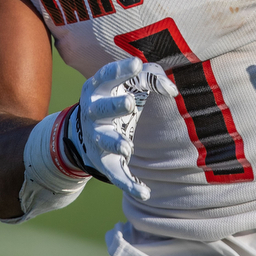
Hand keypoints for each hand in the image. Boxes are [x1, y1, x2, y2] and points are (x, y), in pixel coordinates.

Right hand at [66, 58, 177, 199]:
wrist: (84, 135)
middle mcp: (93, 114)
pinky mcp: (104, 162)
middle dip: (113, 106)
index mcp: (97, 89)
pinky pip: (116, 174)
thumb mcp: (127, 85)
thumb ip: (151, 78)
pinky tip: (145, 192)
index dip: (120, 70)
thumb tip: (172, 89)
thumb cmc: (114, 99)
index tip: (136, 62)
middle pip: (101, 109)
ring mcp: (97, 139)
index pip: (106, 76)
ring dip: (115, 144)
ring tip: (128, 147)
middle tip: (128, 102)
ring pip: (105, 141)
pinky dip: (129, 184)